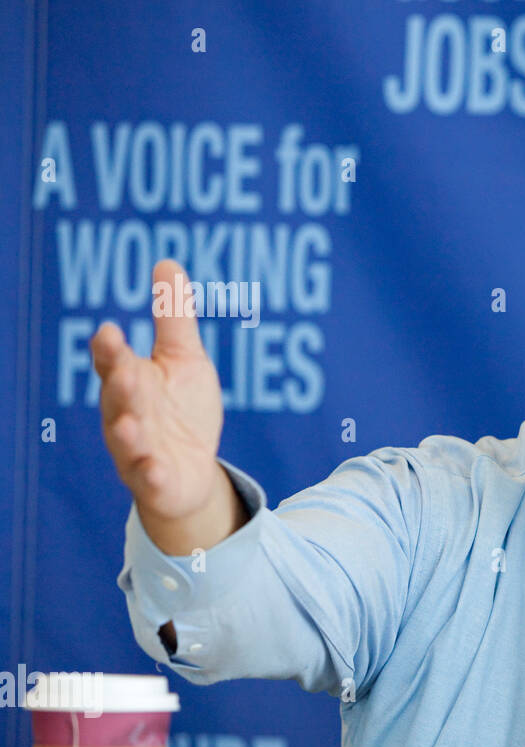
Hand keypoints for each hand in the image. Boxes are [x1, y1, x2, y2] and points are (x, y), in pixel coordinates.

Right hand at [91, 259, 224, 521]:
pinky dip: (149, 474)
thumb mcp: (183, 360)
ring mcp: (137, 451)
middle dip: (120, 385)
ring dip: (127, 432)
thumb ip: (173, 319)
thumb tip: (167, 262)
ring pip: (126, 440)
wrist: (189, 474)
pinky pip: (148, 479)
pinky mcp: (154, 482)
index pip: (114, 361)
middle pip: (119, 398)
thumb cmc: (182, 411)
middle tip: (124, 370)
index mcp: (130, 381)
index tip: (110, 331)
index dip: (110, 349)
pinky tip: (155, 469)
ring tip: (131, 424)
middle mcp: (126, 415)